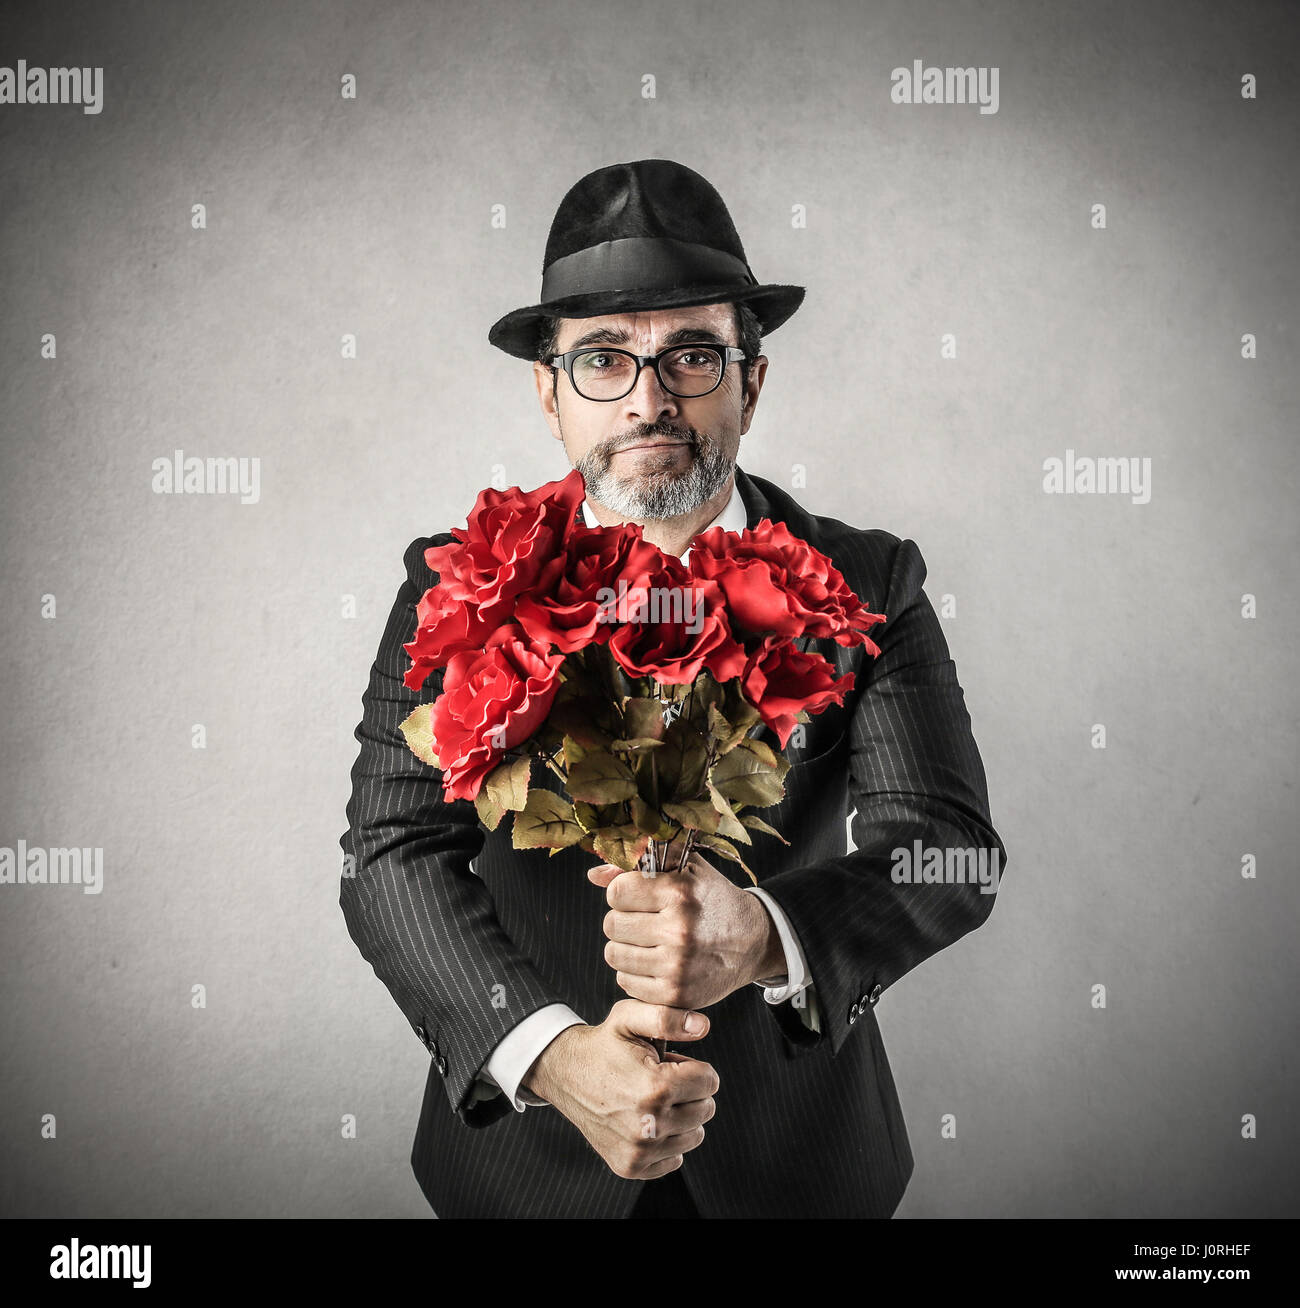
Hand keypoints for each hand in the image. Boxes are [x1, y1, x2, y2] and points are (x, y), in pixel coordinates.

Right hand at [521, 999, 718, 1179]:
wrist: (565, 1075)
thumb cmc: (604, 1044)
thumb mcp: (631, 1016)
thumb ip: (669, 1016)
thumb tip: (704, 1026)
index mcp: (656, 1088)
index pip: (710, 1082)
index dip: (693, 1067)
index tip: (669, 1063)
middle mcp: (649, 1126)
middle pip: (706, 1110)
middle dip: (689, 1091)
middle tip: (659, 1079)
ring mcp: (639, 1151)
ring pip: (694, 1135)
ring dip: (680, 1116)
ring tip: (651, 1099)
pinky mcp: (631, 1167)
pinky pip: (675, 1160)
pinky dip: (666, 1141)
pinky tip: (645, 1121)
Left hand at [588, 840, 785, 1010]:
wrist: (753, 941)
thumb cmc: (713, 899)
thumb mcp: (686, 868)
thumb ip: (640, 863)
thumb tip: (594, 874)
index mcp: (680, 892)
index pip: (617, 892)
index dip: (623, 892)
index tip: (638, 896)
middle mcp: (679, 929)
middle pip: (611, 924)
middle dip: (623, 919)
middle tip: (644, 919)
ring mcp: (677, 965)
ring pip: (614, 954)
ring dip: (625, 947)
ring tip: (648, 941)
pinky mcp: (676, 994)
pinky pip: (626, 982)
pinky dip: (634, 973)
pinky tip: (654, 962)